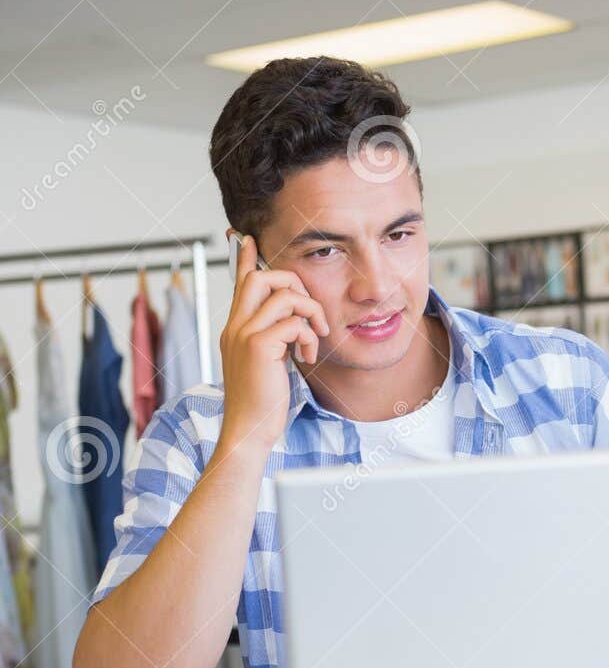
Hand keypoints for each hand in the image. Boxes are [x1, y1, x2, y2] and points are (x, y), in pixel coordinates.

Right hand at [218, 232, 328, 455]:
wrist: (249, 429)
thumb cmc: (260, 402)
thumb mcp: (265, 363)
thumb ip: (272, 339)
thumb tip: (291, 325)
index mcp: (236, 328)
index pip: (240, 283)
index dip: (245, 258)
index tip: (246, 237)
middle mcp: (236, 326)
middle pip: (262, 277)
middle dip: (293, 282)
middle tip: (309, 310)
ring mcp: (244, 334)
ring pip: (284, 295)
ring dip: (310, 313)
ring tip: (313, 339)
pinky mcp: (259, 346)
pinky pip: (293, 322)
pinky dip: (308, 336)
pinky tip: (307, 355)